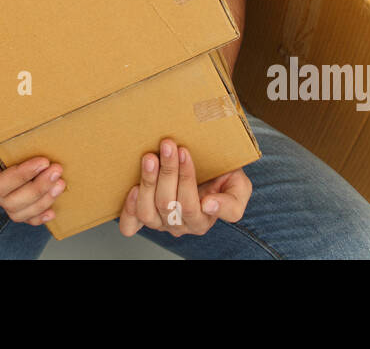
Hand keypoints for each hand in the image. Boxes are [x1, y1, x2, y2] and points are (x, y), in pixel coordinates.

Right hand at [0, 126, 64, 225]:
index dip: (21, 176)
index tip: (43, 161)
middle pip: (10, 200)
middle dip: (37, 188)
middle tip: (57, 171)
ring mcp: (0, 196)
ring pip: (18, 211)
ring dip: (42, 201)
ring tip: (61, 184)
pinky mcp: (12, 199)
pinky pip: (23, 216)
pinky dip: (38, 217)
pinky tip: (53, 212)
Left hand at [118, 138, 250, 237]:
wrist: (208, 174)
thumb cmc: (223, 180)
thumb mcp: (240, 188)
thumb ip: (231, 203)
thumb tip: (209, 206)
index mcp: (202, 220)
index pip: (191, 205)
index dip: (186, 178)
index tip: (184, 151)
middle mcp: (179, 225)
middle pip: (168, 204)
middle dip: (167, 171)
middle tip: (167, 144)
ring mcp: (159, 222)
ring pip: (148, 211)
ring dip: (148, 181)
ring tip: (150, 157)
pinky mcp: (143, 216)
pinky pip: (130, 223)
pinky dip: (129, 207)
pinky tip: (133, 186)